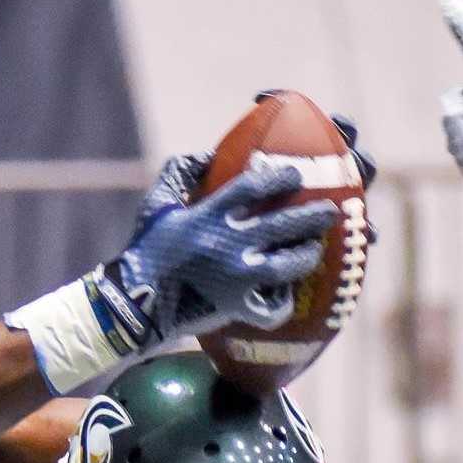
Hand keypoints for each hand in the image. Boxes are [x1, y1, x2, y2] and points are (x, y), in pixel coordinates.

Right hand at [108, 156, 340, 341]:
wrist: (134, 303)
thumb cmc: (145, 250)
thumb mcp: (156, 205)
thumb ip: (180, 171)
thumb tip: (210, 154)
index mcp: (206, 216)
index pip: (251, 187)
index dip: (279, 178)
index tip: (295, 175)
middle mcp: (225, 244)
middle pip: (282, 224)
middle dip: (311, 215)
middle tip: (328, 211)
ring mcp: (234, 278)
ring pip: (287, 265)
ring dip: (306, 255)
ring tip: (314, 249)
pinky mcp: (236, 308)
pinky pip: (272, 308)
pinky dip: (283, 302)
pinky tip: (288, 293)